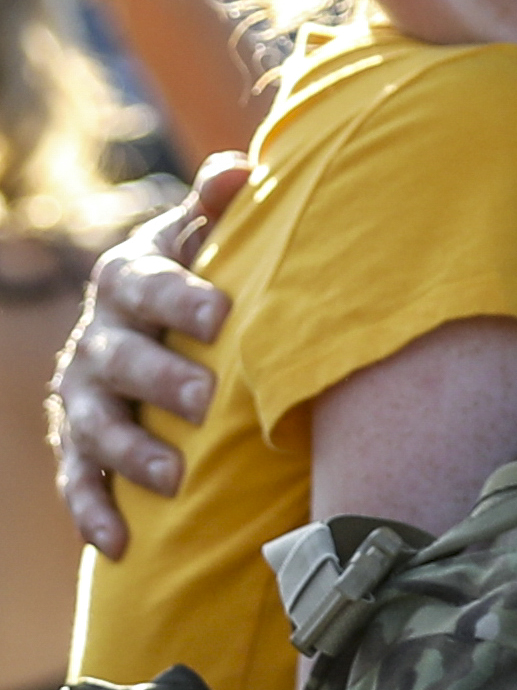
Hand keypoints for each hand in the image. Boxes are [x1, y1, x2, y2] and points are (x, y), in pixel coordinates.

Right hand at [49, 153, 247, 556]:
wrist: (151, 313)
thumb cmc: (196, 268)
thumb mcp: (203, 232)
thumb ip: (218, 205)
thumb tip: (241, 170)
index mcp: (129, 277)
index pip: (150, 285)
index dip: (183, 299)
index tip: (223, 316)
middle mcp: (98, 335)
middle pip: (122, 360)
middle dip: (161, 381)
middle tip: (204, 402)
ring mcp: (83, 392)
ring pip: (98, 425)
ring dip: (131, 453)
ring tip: (172, 478)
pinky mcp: (77, 440)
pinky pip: (78, 478)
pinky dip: (93, 509)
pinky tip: (117, 543)